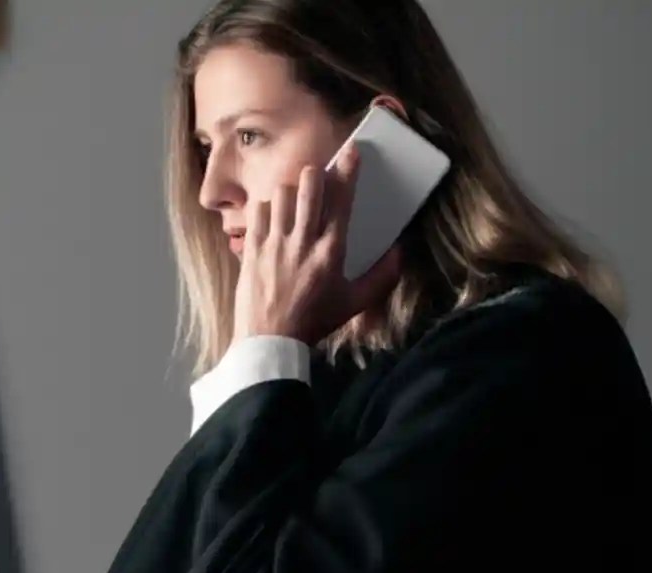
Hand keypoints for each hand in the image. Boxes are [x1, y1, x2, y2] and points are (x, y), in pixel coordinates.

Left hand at [232, 142, 401, 346]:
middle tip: (317, 179)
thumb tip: (399, 251)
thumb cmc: (314, 321)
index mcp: (331, 252)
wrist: (271, 341)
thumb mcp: (355, 303)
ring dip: (290, 191)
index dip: (347, 170)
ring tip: (294, 203)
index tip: (351, 152)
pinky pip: (258, 211)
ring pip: (281, 193)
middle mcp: (302, 242)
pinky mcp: (252, 249)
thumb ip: (382, 276)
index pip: (341, 200)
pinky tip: (273, 219)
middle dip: (315, 174)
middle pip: (308, 186)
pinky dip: (267, 207)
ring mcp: (274, 243)